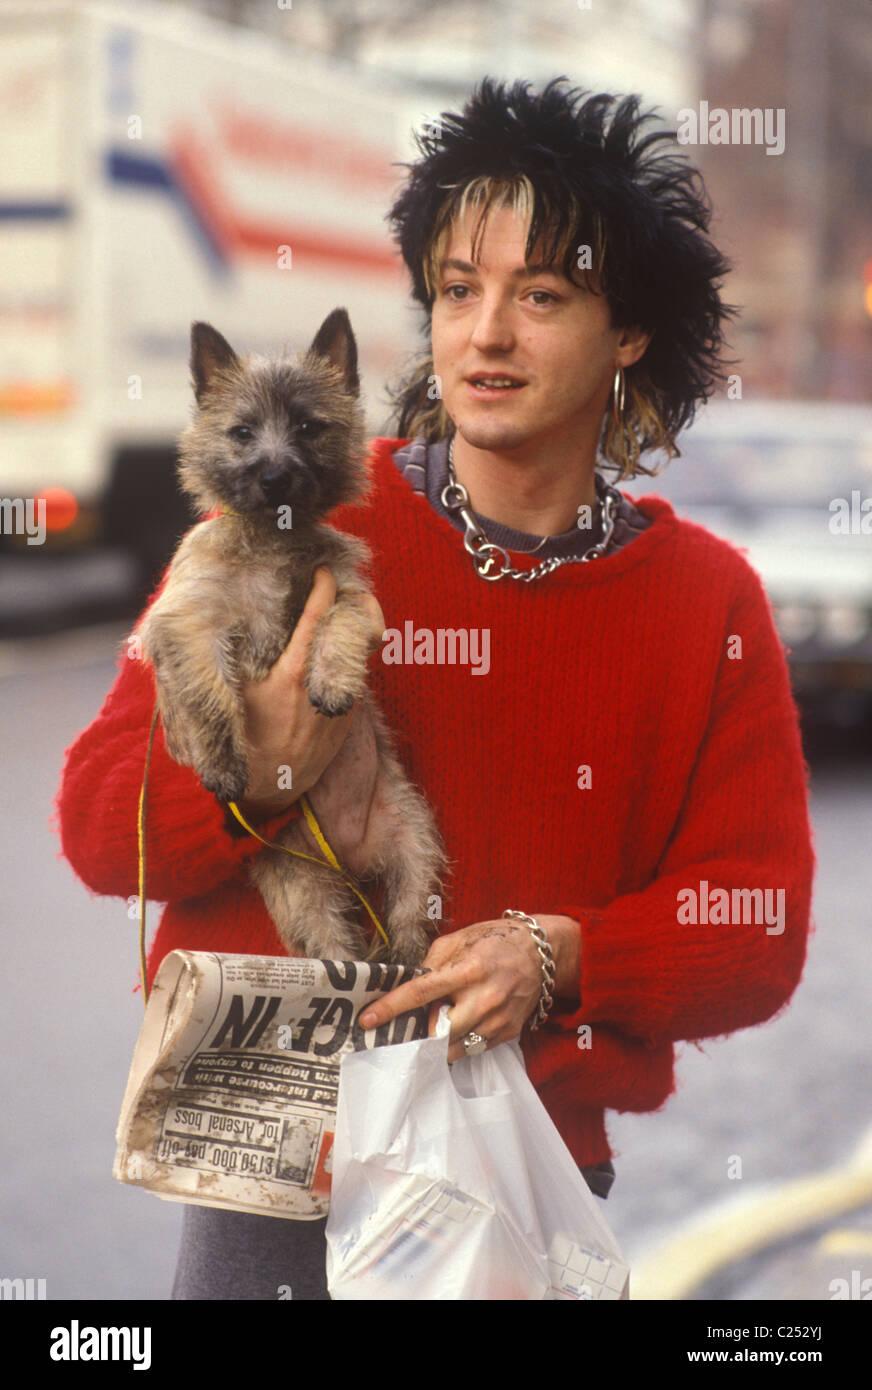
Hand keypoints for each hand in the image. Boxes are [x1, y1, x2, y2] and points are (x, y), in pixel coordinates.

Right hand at [237, 567, 384, 819]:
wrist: (268, 793)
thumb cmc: (244, 739)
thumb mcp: (236, 696)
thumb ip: (241, 661)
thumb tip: (230, 625)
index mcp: (291, 678)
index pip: (315, 622)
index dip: (322, 591)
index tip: (323, 571)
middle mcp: (321, 689)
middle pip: (345, 636)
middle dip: (345, 608)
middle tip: (339, 585)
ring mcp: (339, 706)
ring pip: (352, 659)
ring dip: (344, 636)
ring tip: (338, 613)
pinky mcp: (347, 721)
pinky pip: (351, 682)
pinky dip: (344, 664)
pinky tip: (332, 655)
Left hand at [358, 914, 581, 1062]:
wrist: (541, 953)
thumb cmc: (497, 941)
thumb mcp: (461, 938)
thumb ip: (432, 962)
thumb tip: (410, 984)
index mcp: (468, 969)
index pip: (422, 993)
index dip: (392, 1007)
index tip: (368, 1019)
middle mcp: (484, 998)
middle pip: (438, 1032)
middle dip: (417, 1034)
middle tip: (407, 1028)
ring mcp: (498, 1020)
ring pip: (453, 1048)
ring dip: (437, 1040)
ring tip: (437, 1023)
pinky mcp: (508, 1033)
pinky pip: (473, 1049)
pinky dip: (459, 1042)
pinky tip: (460, 1024)